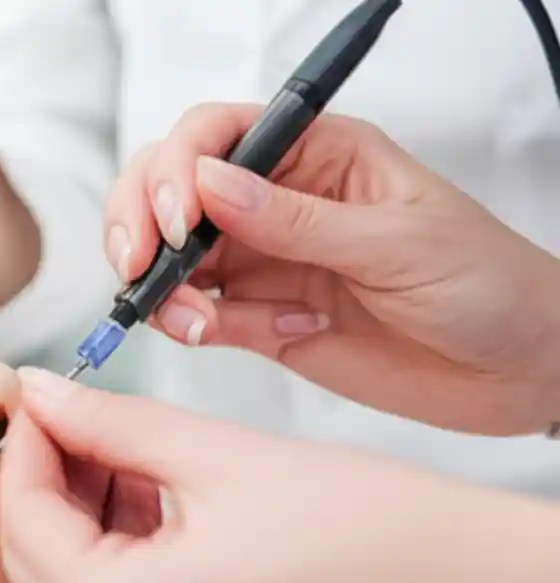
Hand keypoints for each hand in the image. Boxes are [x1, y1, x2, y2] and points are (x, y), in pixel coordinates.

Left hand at [0, 369, 559, 582]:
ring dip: (84, 520)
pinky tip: (154, 506)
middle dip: (47, 481)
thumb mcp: (223, 456)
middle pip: (37, 564)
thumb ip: (114, 423)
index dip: (24, 444)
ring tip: (121, 452)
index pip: (22, 522)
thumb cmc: (382, 543)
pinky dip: (122, 563)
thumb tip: (48, 396)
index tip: (38, 394)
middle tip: (72, 416)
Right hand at [104, 103, 559, 435]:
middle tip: (139, 267)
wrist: (518, 371)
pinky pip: (197, 314)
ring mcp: (262, 260)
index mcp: (316, 154)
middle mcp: (275, 201)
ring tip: (196, 320)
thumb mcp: (396, 242)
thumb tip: (208, 186)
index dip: (177, 170)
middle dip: (139, 222)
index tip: (176, 222)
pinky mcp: (258, 318)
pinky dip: (191, 325)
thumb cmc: (486, 283)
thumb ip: (297, 221)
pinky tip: (228, 333)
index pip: (215, 135)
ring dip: (160, 286)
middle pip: (170, 189)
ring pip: (171, 256)